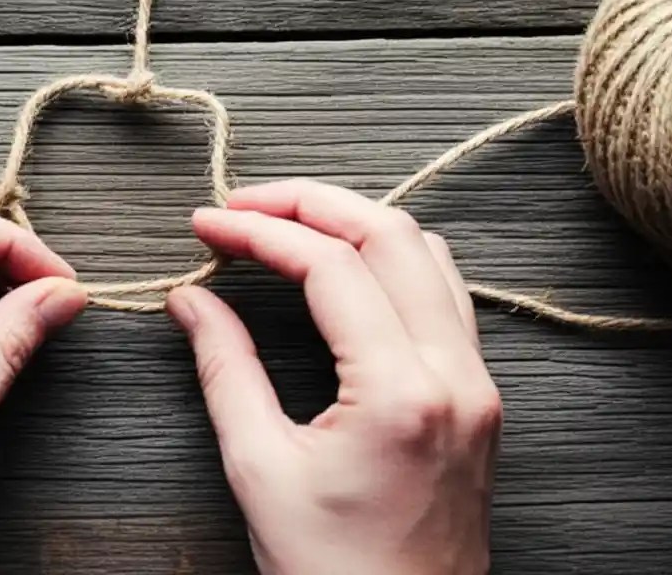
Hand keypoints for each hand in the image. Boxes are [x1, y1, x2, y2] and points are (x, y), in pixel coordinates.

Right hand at [167, 179, 500, 574]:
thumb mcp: (259, 468)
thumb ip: (224, 368)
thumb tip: (192, 301)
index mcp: (401, 394)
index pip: (330, 266)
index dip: (259, 230)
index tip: (208, 225)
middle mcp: (456, 376)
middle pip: (390, 233)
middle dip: (309, 203)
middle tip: (243, 206)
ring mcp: (477, 385)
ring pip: (428, 253)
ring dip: (355, 223)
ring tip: (287, 225)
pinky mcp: (479, 398)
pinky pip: (445, 294)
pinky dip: (392, 261)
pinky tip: (346, 269)